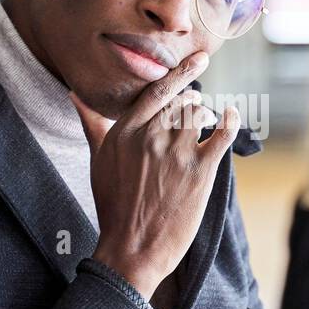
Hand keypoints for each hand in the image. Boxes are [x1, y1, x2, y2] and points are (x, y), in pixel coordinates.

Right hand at [70, 51, 237, 301]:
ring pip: (200, 113)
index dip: (181, 72)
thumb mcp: (97, 160)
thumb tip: (76, 94)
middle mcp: (151, 135)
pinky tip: (232, 115)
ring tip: (204, 122)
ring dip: (205, 114)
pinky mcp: (200, 171)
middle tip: (192, 111)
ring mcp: (177, 152)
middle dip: (190, 103)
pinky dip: (231, 120)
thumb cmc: (113, 206)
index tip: (199, 58)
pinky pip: (222, 133)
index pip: (157, 90)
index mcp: (126, 130)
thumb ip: (92, 123)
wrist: (131, 249)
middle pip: (181, 101)